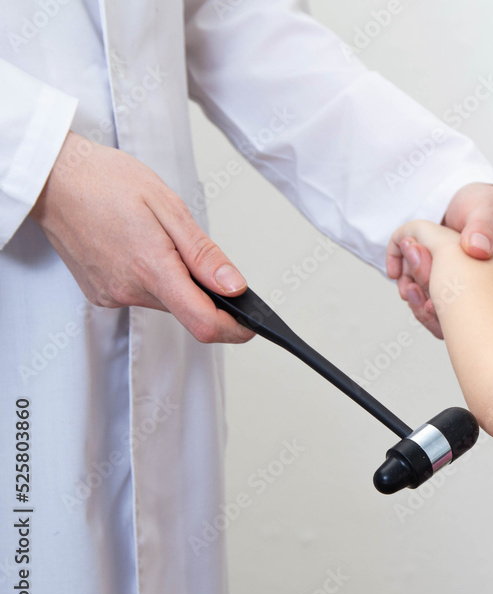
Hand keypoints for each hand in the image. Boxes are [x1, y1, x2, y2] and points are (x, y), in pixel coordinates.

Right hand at [29, 131, 254, 343]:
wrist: (51, 176)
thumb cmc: (105, 181)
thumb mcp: (169, 207)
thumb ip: (204, 254)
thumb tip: (235, 287)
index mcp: (151, 269)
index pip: (203, 322)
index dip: (234, 329)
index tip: (252, 324)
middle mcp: (128, 290)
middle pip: (187, 312)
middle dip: (207, 295)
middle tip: (207, 261)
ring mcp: (111, 294)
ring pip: (165, 302)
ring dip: (179, 283)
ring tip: (164, 243)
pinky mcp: (99, 292)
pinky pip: (141, 294)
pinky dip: (154, 278)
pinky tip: (142, 249)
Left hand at [387, 183, 492, 337]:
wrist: (465, 206)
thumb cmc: (482, 204)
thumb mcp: (484, 206)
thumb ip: (482, 225)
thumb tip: (478, 250)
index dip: (465, 305)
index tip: (432, 296)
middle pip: (476, 317)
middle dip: (437, 305)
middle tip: (409, 286)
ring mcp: (488, 300)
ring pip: (458, 323)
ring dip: (424, 306)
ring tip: (404, 284)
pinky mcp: (467, 302)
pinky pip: (446, 317)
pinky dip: (422, 303)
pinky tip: (407, 285)